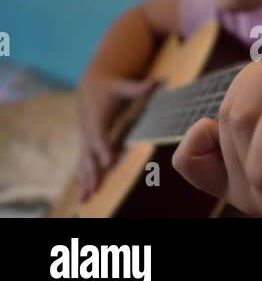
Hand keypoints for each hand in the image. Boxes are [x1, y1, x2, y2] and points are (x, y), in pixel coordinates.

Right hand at [78, 72, 155, 199]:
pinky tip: (85, 194)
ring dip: (85, 181)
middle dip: (92, 172)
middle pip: (89, 155)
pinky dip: (84, 178)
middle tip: (94, 190)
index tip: (109, 163)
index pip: (100, 137)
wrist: (91, 85)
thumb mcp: (122, 85)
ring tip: (86, 198)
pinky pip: (85, 163)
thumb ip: (138, 87)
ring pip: (84, 163)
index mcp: (98, 118)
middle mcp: (89, 131)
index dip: (104, 149)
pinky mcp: (86, 143)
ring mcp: (86, 139)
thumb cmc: (110, 86)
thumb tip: (157, 82)